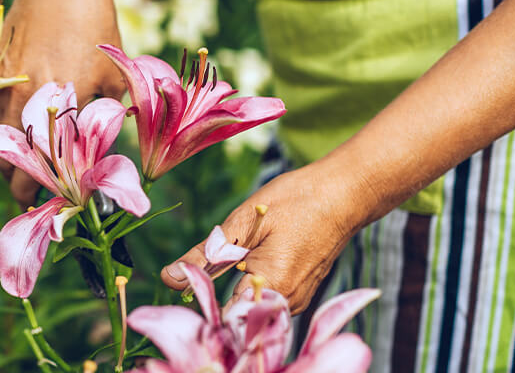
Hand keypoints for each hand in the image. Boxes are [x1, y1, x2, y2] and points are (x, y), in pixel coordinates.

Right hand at [0, 0, 125, 207]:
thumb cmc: (95, 27)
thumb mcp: (113, 76)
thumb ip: (106, 118)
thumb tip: (103, 157)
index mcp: (63, 104)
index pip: (46, 166)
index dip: (42, 191)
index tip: (47, 201)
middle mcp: (28, 99)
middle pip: (13, 160)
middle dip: (18, 184)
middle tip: (29, 194)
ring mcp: (3, 85)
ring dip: (2, 160)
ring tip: (15, 170)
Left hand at [159, 162, 376, 313]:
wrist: (345, 193)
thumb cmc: (296, 201)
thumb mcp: (243, 222)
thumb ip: (205, 255)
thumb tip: (169, 278)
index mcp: (271, 287)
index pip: (225, 320)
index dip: (202, 309)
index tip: (187, 292)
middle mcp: (287, 303)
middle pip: (237, 317)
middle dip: (215, 300)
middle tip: (207, 272)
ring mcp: (297, 301)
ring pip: (251, 308)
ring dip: (233, 291)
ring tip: (237, 258)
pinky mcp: (300, 294)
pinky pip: (267, 300)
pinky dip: (251, 286)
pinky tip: (252, 262)